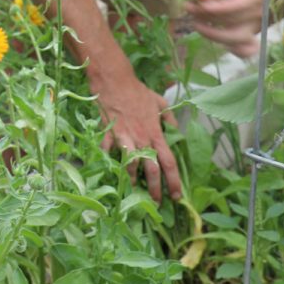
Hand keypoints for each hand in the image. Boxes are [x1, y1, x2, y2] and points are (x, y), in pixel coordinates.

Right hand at [90, 67, 181, 200]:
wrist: (114, 81)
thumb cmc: (137, 91)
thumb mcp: (160, 102)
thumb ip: (169, 119)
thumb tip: (175, 131)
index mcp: (155, 133)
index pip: (168, 162)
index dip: (173, 181)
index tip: (176, 195)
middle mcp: (142, 139)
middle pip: (151, 169)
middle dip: (154, 189)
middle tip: (157, 202)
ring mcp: (124, 137)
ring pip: (129, 166)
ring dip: (132, 180)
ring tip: (135, 189)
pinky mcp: (108, 134)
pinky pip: (107, 152)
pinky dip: (107, 161)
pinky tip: (109, 169)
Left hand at [187, 0, 265, 55]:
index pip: (236, 7)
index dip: (214, 9)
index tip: (194, 3)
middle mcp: (260, 13)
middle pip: (234, 24)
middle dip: (208, 18)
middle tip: (188, 7)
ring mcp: (255, 26)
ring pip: (235, 39)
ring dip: (211, 32)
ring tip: (194, 20)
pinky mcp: (247, 35)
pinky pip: (244, 50)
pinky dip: (229, 48)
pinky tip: (213, 36)